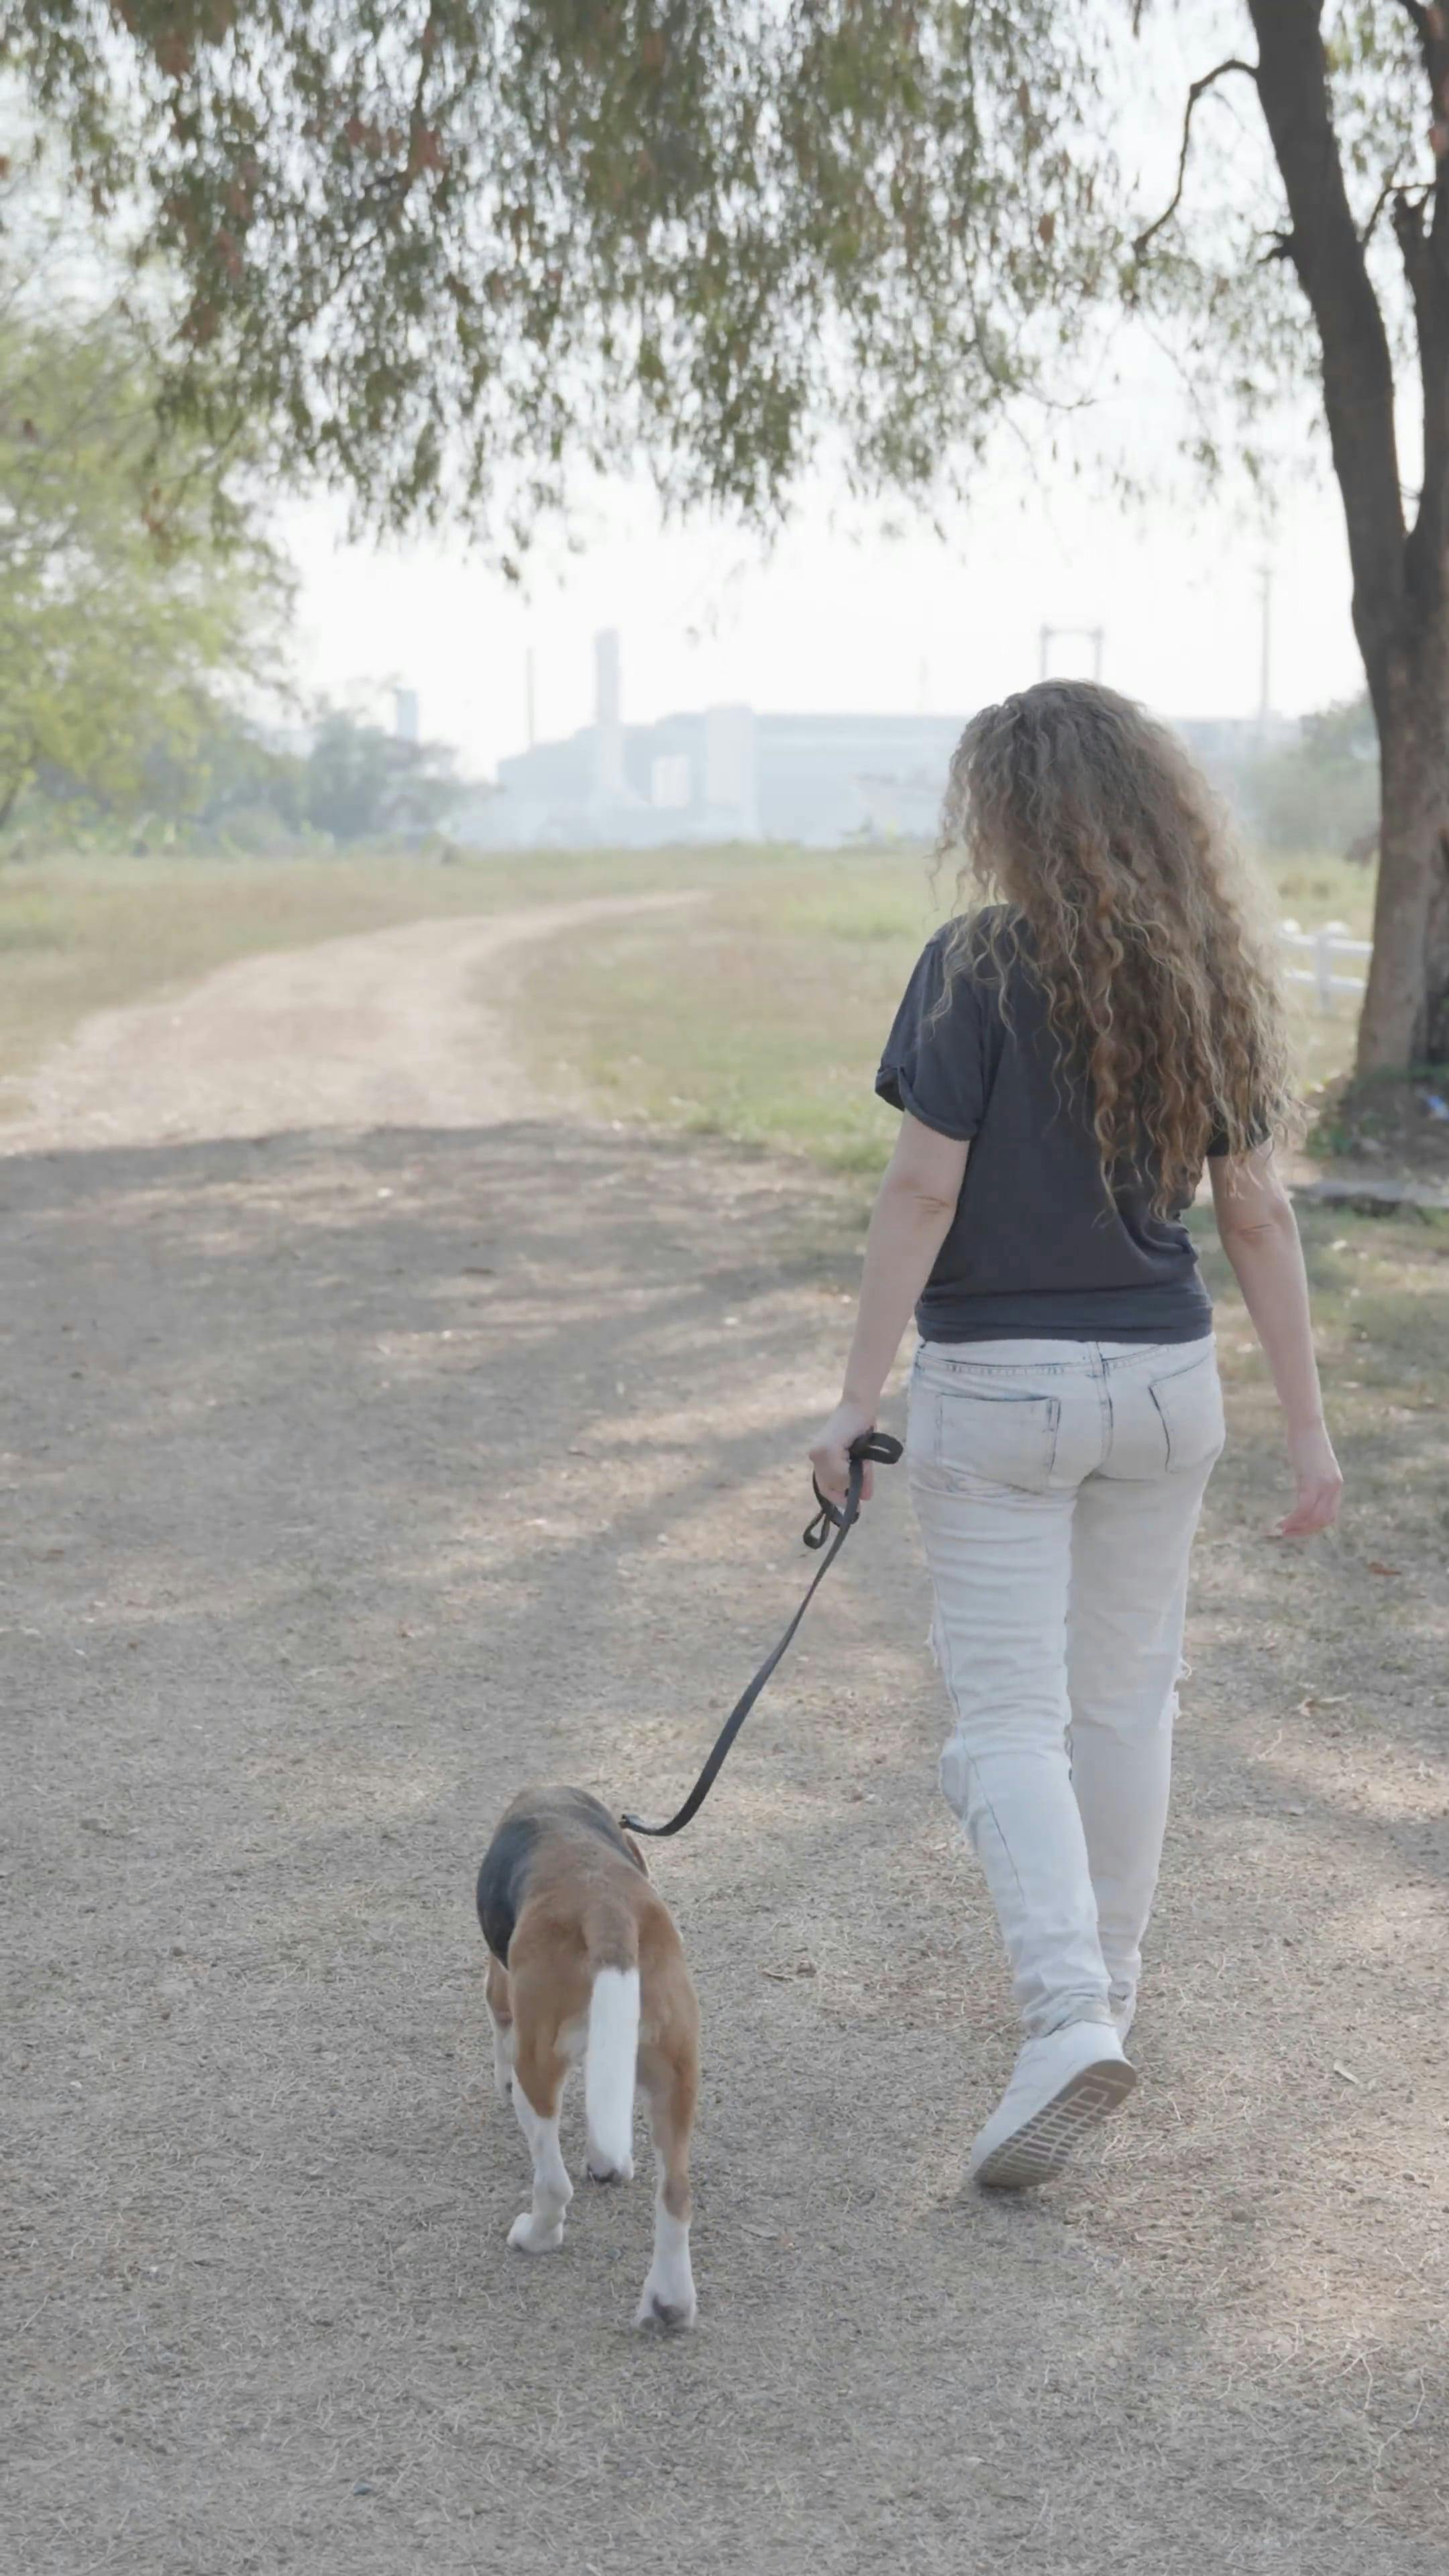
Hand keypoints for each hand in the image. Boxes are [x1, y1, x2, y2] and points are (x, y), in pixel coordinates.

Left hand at [809, 1398, 877, 1513]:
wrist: (861, 1408)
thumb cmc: (861, 1430)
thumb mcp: (860, 1459)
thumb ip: (859, 1477)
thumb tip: (865, 1497)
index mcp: (820, 1458)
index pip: (824, 1487)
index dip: (837, 1499)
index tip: (852, 1508)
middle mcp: (815, 1456)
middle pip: (831, 1487)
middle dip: (848, 1491)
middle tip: (864, 1494)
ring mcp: (818, 1452)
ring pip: (836, 1480)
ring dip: (853, 1478)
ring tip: (864, 1468)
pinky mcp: (826, 1448)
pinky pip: (840, 1471)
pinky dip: (854, 1470)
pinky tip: (861, 1462)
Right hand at [1277, 1422, 1342, 1536]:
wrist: (1307, 1423)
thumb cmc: (1306, 1438)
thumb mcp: (1312, 1463)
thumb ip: (1312, 1476)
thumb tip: (1304, 1482)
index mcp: (1336, 1484)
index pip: (1330, 1515)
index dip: (1314, 1526)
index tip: (1297, 1528)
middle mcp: (1334, 1488)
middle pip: (1324, 1521)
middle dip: (1305, 1531)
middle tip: (1287, 1533)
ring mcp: (1325, 1486)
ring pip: (1315, 1518)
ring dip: (1298, 1528)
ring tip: (1282, 1530)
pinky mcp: (1312, 1482)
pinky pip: (1304, 1509)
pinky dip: (1293, 1520)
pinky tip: (1282, 1523)